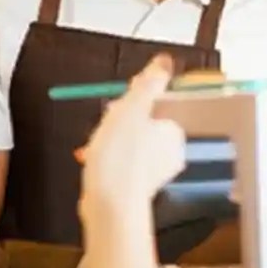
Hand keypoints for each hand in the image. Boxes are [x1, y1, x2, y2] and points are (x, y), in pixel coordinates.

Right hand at [79, 55, 185, 210]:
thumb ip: (150, 82)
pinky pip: (122, 163)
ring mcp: (155, 171)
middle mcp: (170, 151)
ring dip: (108, 140)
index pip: (156, 102)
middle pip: (141, 122)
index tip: (117, 105)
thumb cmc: (120, 157)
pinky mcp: (138, 186)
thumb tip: (165, 62)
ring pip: (129, 142)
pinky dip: (107, 159)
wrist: (110, 206)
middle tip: (104, 128)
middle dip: (118, 122)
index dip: (132, 100)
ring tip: (94, 147)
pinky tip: (92, 160)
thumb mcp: (133, 107)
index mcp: (174, 129)